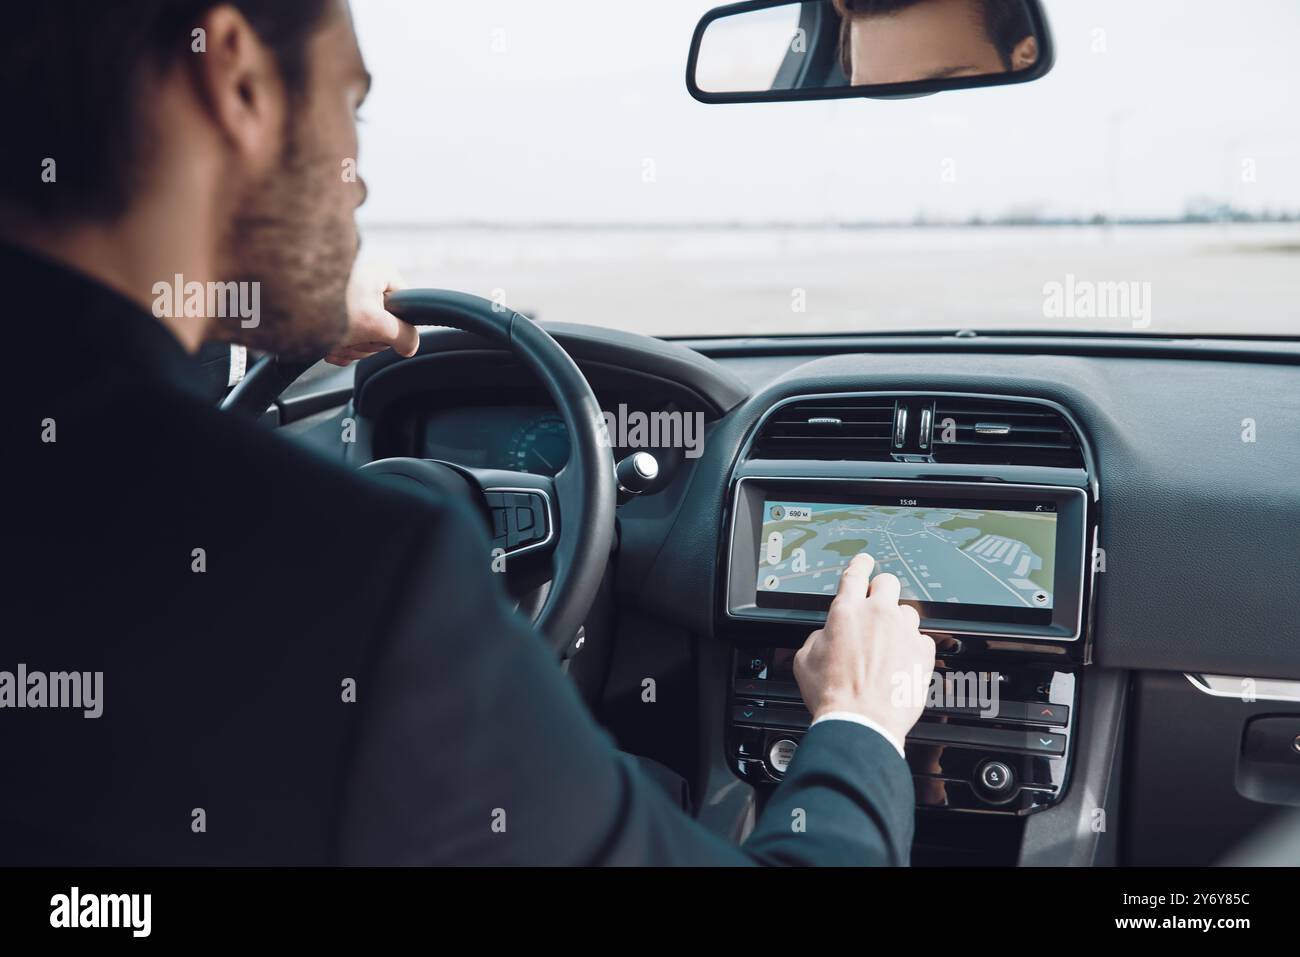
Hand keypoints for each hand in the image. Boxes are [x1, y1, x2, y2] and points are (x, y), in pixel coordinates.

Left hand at [324, 263, 419, 365]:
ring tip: (333, 339)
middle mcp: (367, 283)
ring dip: (350, 347)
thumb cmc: (322, 307)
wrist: (278, 308)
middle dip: (366, 341)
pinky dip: (337, 347)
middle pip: (385, 327)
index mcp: (382, 275)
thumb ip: (403, 336)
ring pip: (365, 336)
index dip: (396, 327)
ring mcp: (349, 299)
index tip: (379, 331)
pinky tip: (326, 343)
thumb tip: (412, 346)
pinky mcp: (333, 313)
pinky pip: (347, 338)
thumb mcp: (373, 324)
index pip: (407, 308)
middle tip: (350, 337)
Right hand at [793, 553, 935, 747]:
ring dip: (898, 622)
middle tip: (876, 607)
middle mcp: (878, 615)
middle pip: (888, 582)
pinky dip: (912, 647)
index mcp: (846, 612)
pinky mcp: (923, 652)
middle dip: (881, 590)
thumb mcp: (804, 660)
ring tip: (887, 646)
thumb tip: (828, 635)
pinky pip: (921, 639)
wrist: (861, 723)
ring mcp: (904, 632)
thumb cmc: (832, 696)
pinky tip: (901, 663)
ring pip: (907, 611)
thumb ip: (819, 636)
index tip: (864, 561)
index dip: (860, 563)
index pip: (855, 574)